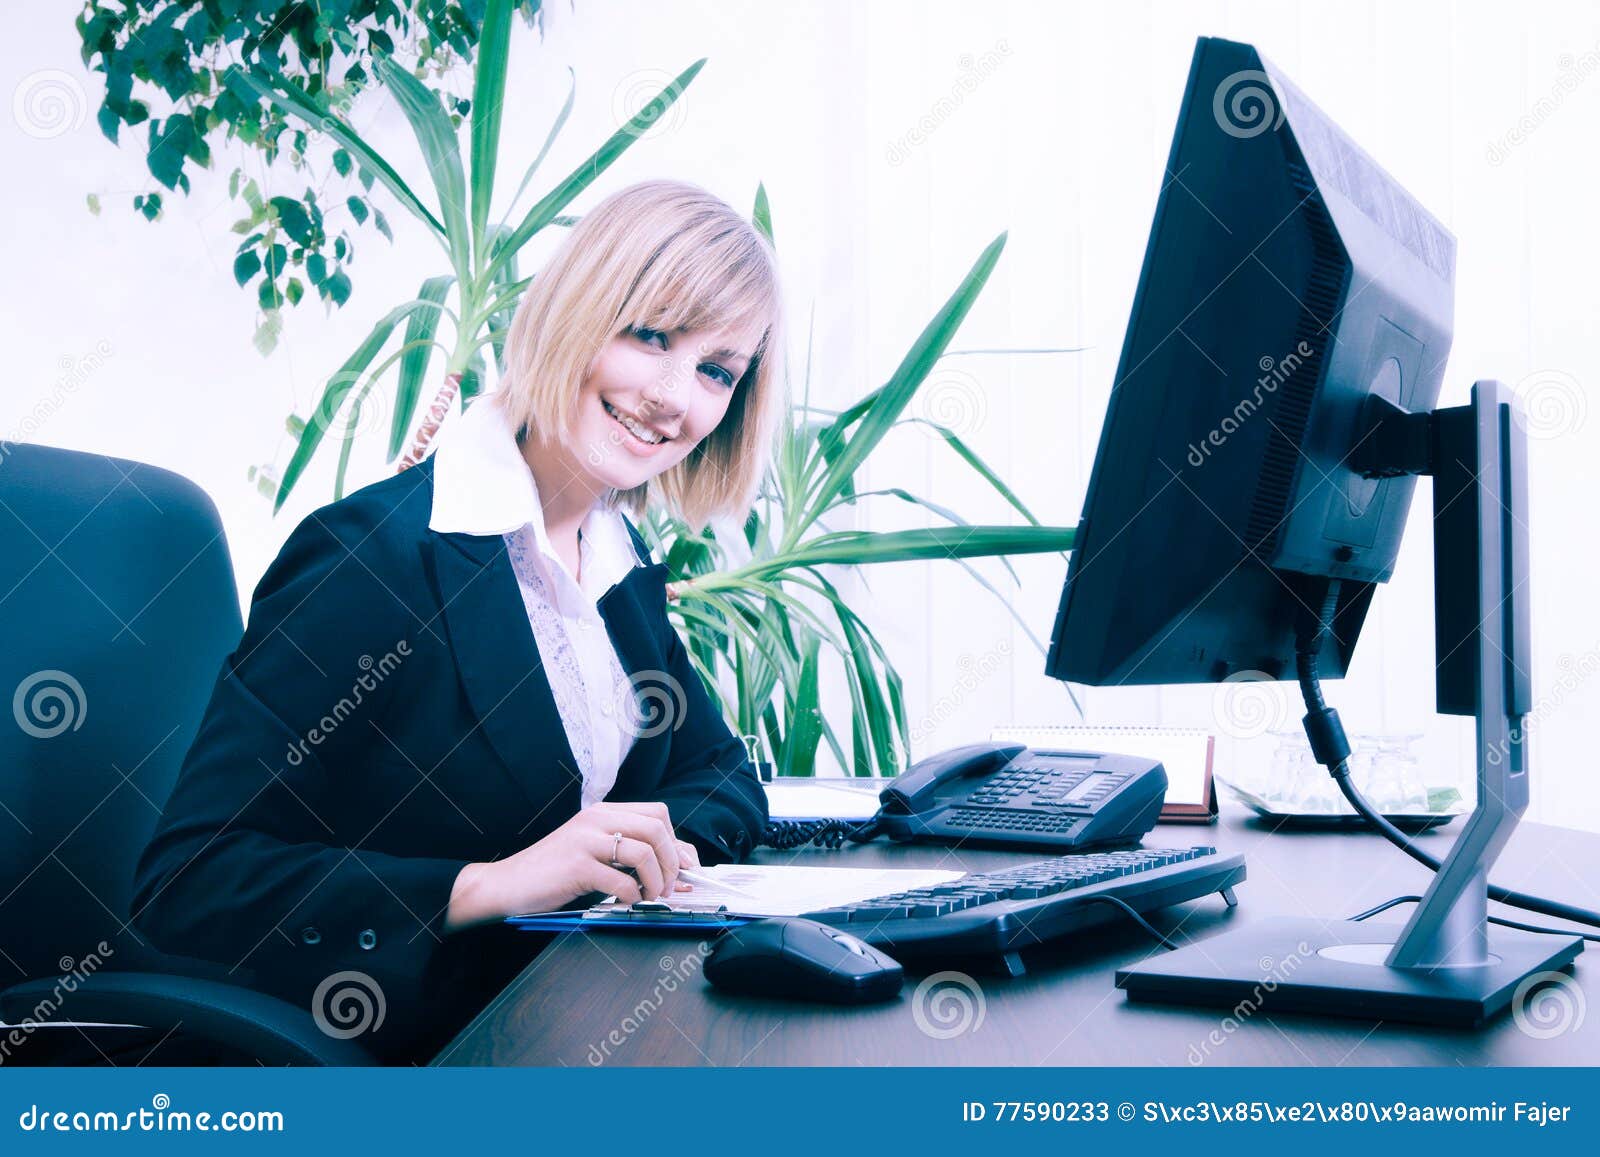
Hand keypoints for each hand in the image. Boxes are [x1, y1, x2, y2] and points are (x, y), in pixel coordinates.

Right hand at [445, 802, 701, 931]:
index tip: (684, 869)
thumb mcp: (595, 854)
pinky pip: (620, 880)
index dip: (677, 842)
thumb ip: (631, 852)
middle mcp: (596, 819)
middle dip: (672, 863)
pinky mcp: (576, 865)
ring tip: (650, 898)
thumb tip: (683, 860)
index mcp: (603, 812)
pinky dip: (631, 896)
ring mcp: (585, 840)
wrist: (506, 884)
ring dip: (656, 882)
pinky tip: (625, 904)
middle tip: (669, 889)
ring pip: (643, 852)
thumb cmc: (553, 873)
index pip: (658, 814)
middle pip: (656, 829)